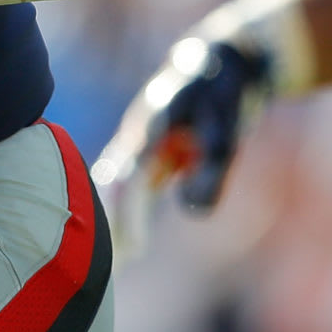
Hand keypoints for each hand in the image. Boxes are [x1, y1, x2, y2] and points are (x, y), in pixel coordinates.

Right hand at [92, 33, 273, 254]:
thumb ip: (211, 172)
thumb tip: (190, 212)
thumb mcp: (227, 134)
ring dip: (108, 218)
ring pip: (112, 184)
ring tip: (110, 262)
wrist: (218, 63)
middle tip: (103, 269)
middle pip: (109, 184)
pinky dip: (119, 209)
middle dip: (106, 223)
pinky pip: (124, 184)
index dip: (128, 213)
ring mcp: (136, 142)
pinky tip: (120, 237)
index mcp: (149, 127)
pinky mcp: (145, 151)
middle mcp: (135, 136)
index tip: (134, 249)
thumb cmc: (224, 96)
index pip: (130, 177)